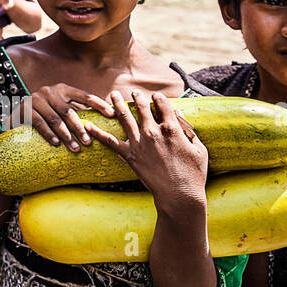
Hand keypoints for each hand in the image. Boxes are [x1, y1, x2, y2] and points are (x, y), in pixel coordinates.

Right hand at [15, 83, 115, 151]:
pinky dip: (49, 134)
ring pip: (55, 119)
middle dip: (79, 128)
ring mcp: (35, 99)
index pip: (84, 95)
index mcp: (62, 89)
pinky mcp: (24, 109)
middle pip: (68, 111)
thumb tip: (105, 119)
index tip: (112, 114)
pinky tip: (56, 143)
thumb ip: (77, 110)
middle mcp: (49, 91)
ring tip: (75, 148)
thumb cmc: (45, 113)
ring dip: (66, 135)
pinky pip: (39, 122)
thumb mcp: (60, 107)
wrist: (17, 114)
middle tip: (89, 142)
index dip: (98, 104)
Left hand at [85, 89, 208, 206]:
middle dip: (136, 97)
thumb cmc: (193, 174)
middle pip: (142, 108)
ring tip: (112, 95)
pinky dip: (97, 132)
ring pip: (124, 117)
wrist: (179, 194)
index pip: (162, 105)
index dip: (158, 98)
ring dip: (117, 104)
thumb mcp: (199, 149)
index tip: (154, 96)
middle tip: (133, 92)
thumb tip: (179, 113)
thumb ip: (189, 130)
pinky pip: (109, 141)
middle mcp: (153, 132)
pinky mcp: (129, 155)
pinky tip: (88, 125)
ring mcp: (140, 143)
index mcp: (172, 128)